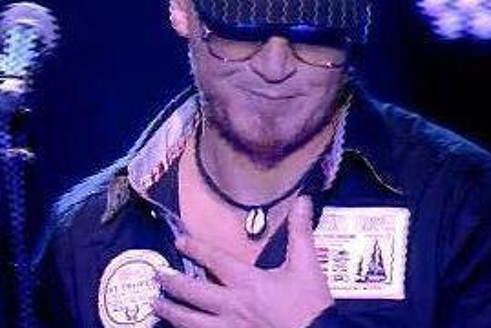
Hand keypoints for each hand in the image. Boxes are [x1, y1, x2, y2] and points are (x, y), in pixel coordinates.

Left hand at [153, 196, 332, 327]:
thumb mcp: (306, 265)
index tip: (179, 241)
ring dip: (171, 312)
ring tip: (156, 306)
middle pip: (194, 293)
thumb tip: (302, 200)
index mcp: (247, 282)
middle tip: (157, 276)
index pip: (215, 260)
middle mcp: (231, 306)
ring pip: (190, 322)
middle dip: (173, 284)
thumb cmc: (309, 306)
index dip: (195, 248)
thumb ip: (300, 231)